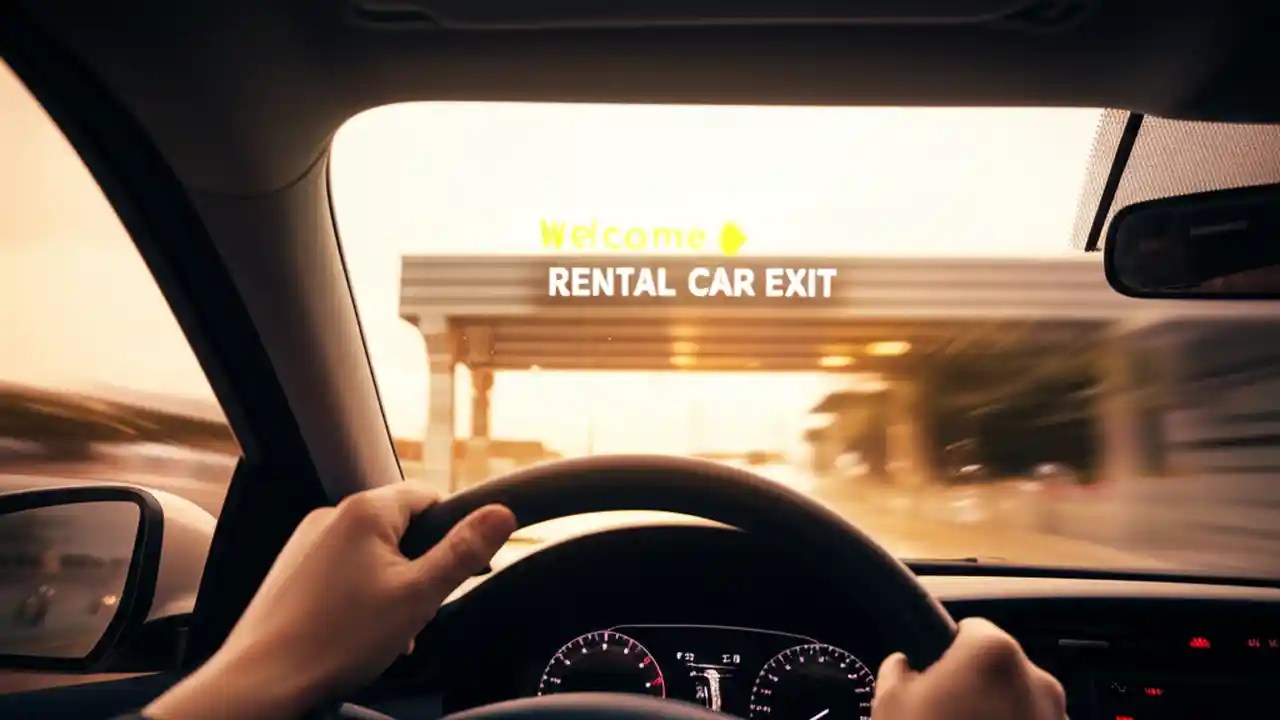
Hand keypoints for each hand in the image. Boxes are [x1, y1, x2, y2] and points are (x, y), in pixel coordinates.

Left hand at [146, 483, 516, 719]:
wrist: (260, 682)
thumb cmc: (337, 640)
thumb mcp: (418, 596)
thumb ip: (463, 551)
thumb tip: (502, 512)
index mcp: (365, 511)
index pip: (431, 497)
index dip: (453, 533)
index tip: (461, 570)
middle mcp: (331, 515)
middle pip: (402, 528)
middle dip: (419, 568)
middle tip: (417, 611)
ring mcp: (307, 542)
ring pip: (373, 553)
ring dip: (391, 586)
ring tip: (385, 631)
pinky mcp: (291, 570)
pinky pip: (343, 570)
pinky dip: (360, 596)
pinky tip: (357, 633)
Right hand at [872, 617, 1065, 719]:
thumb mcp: (890, 704)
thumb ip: (898, 670)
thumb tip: (906, 665)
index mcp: (992, 653)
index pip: (969, 628)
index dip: (946, 651)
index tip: (932, 676)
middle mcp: (1038, 680)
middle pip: (1000, 669)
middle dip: (977, 688)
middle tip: (944, 717)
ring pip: (1021, 706)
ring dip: (999, 717)